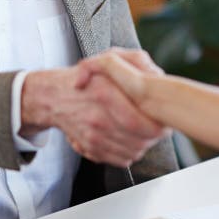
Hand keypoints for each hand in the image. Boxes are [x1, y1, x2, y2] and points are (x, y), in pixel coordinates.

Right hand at [21, 50, 167, 166]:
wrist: (54, 96)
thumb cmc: (88, 77)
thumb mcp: (110, 58)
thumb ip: (136, 62)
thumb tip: (158, 78)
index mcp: (104, 93)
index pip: (139, 123)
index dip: (158, 126)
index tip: (164, 121)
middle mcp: (97, 118)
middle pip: (139, 141)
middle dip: (155, 137)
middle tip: (160, 128)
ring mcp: (92, 136)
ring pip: (133, 152)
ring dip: (145, 145)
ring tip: (145, 132)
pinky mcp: (90, 148)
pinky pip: (121, 159)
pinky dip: (131, 153)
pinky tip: (131, 139)